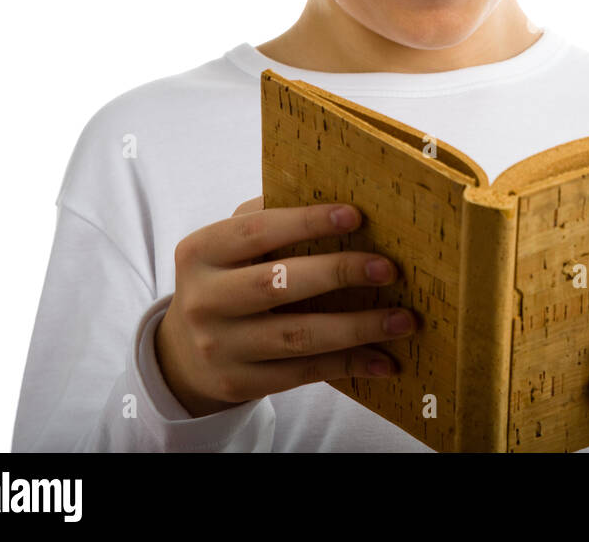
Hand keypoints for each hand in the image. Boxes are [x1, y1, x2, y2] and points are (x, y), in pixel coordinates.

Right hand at [155, 195, 414, 416]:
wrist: (184, 353)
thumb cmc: (229, 280)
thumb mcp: (231, 247)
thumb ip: (271, 221)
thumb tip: (345, 204)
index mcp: (201, 252)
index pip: (257, 231)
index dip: (306, 222)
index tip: (356, 216)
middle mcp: (203, 300)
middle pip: (277, 285)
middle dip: (338, 273)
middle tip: (389, 269)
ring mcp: (218, 347)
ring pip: (298, 336)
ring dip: (358, 328)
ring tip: (404, 320)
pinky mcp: (239, 383)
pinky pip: (303, 373)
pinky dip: (349, 364)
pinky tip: (385, 360)